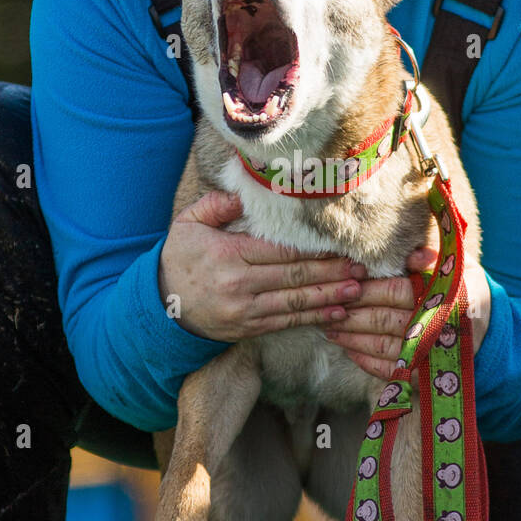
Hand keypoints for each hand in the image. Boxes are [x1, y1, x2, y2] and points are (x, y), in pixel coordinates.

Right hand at [158, 191, 370, 342]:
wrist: (159, 306)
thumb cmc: (179, 259)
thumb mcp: (189, 223)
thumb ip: (218, 205)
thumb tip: (248, 193)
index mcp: (228, 254)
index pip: (279, 250)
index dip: (312, 248)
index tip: (339, 243)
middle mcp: (239, 284)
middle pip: (294, 276)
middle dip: (331, 272)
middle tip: (360, 266)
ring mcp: (245, 310)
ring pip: (295, 302)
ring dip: (329, 296)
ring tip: (357, 289)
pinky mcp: (249, 328)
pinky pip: (287, 322)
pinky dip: (314, 318)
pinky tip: (336, 312)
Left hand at [322, 244, 491, 381]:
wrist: (492, 332)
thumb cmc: (466, 290)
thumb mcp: (458, 265)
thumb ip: (431, 256)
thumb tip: (411, 251)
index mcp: (443, 294)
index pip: (396, 290)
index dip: (367, 287)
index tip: (342, 281)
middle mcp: (437, 325)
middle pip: (384, 318)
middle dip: (351, 313)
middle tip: (325, 306)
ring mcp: (431, 353)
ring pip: (383, 345)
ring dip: (352, 338)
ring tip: (329, 328)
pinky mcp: (426, 374)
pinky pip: (391, 370)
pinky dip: (366, 361)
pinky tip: (349, 350)